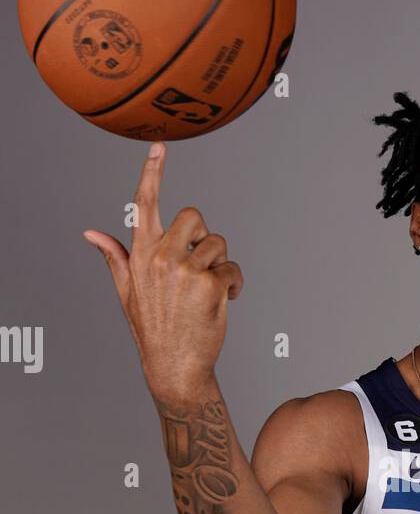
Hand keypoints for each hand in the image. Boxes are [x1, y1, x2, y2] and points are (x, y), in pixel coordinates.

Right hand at [82, 142, 243, 400]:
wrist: (174, 367)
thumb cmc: (152, 328)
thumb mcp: (127, 292)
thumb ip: (115, 257)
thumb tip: (91, 233)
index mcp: (140, 253)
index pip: (145, 203)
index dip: (153, 172)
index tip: (160, 147)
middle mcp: (161, 257)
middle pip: (194, 216)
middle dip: (202, 237)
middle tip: (199, 265)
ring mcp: (187, 270)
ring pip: (218, 243)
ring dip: (220, 264)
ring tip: (209, 291)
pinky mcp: (211, 285)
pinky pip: (232, 268)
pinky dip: (233, 284)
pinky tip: (224, 301)